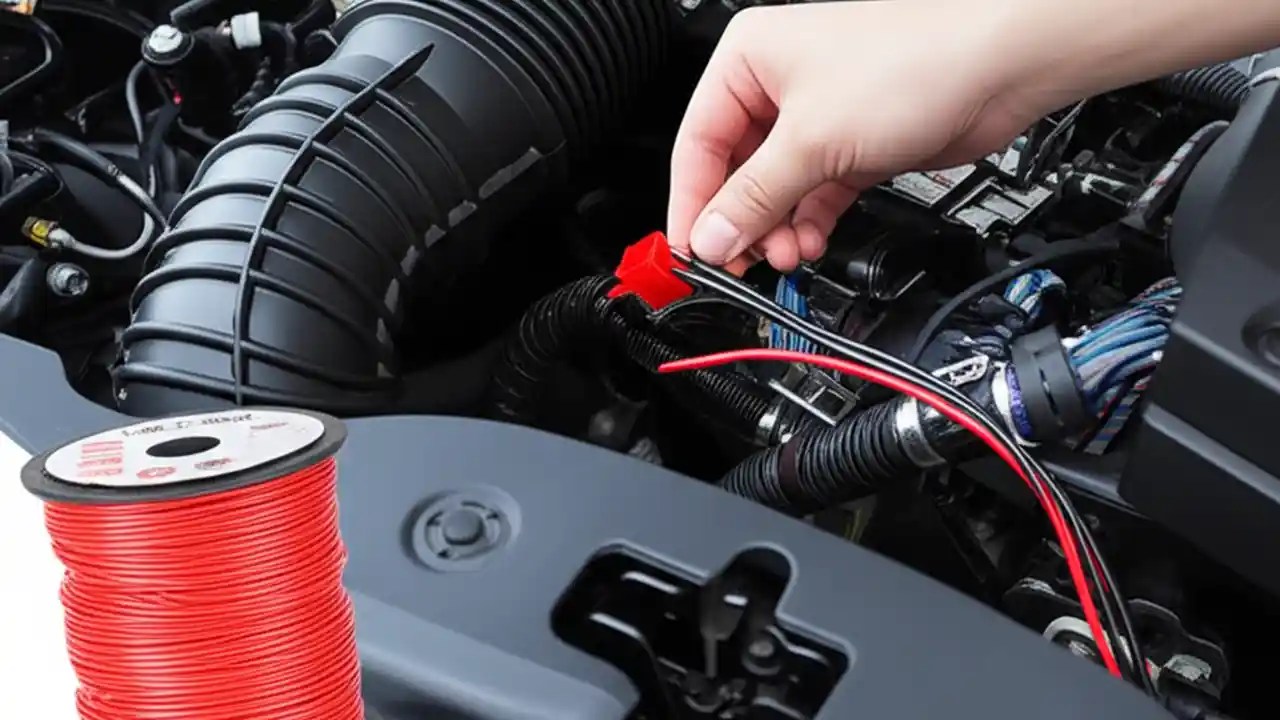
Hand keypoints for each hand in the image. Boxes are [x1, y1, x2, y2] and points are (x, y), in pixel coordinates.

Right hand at [666, 0, 1052, 272]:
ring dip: (777, 228)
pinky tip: (810, 243)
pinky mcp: (851, 145)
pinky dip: (808, 222)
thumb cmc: (914, 62)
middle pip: (736, 171)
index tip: (693, 249)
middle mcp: (777, 86)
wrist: (998, 66)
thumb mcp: (812, 141)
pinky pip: (812, 194)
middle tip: (742, 260)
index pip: (697, 143)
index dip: (693, 203)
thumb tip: (712, 237)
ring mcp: (817, 117)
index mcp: (748, 61)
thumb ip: (754, 198)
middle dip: (742, 221)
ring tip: (786, 254)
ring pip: (775, 189)